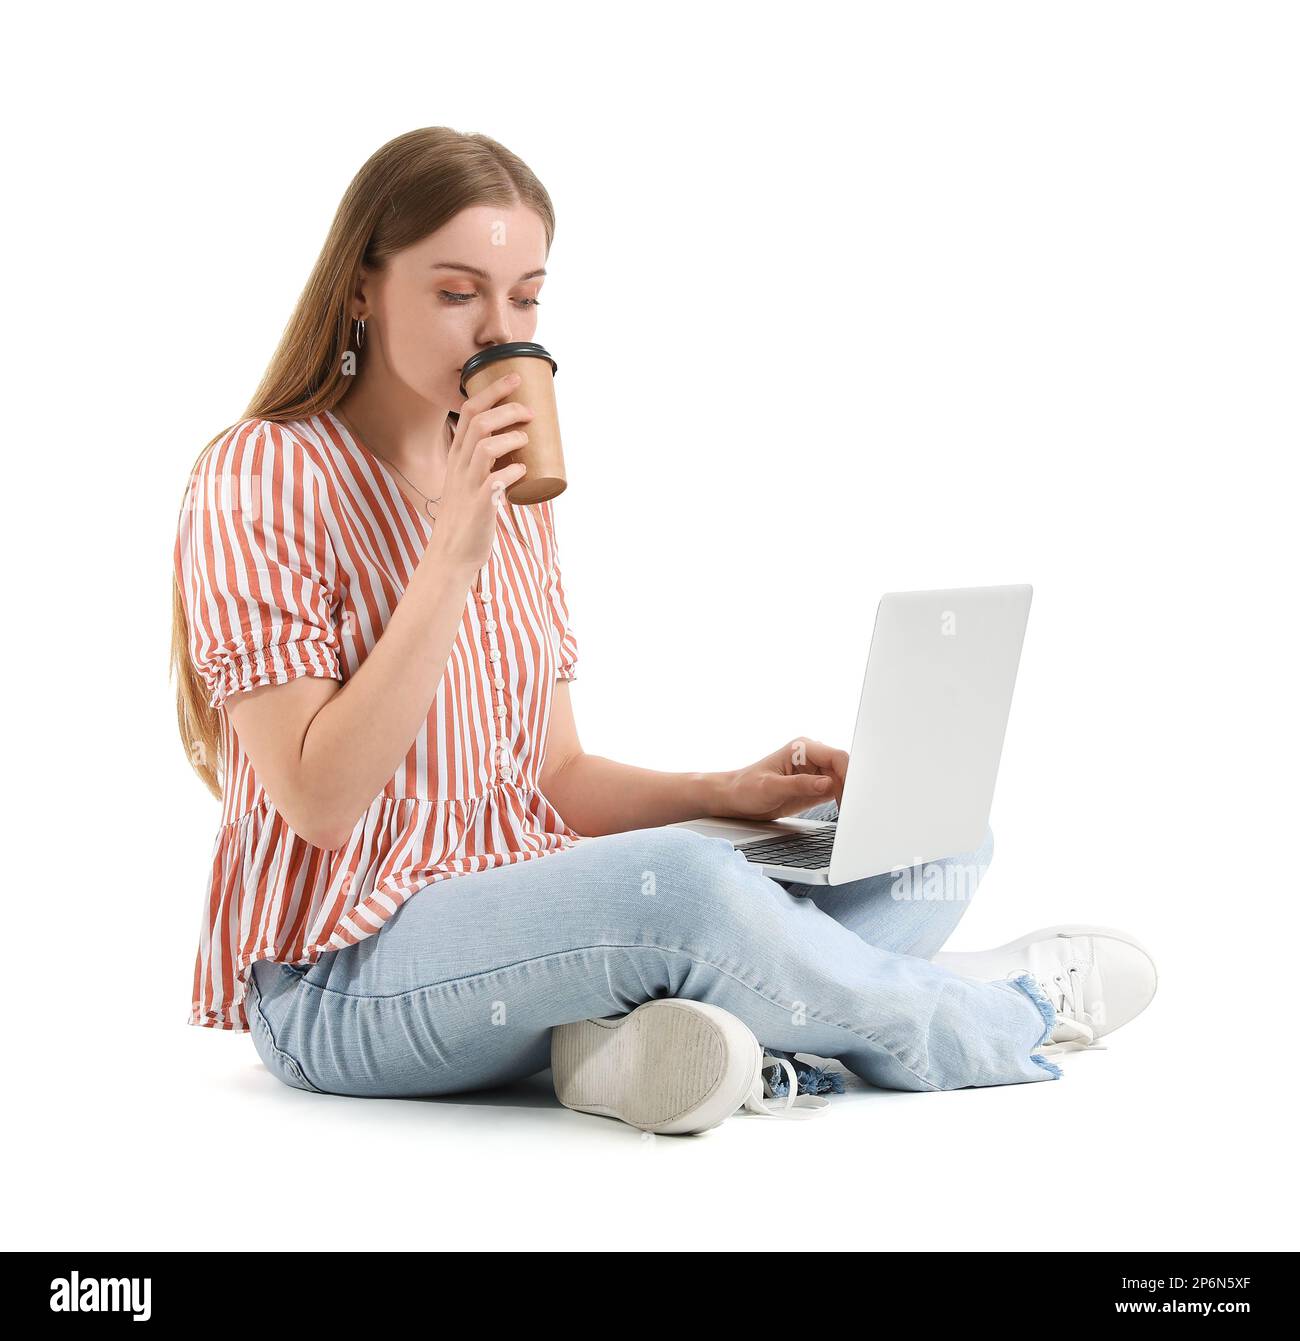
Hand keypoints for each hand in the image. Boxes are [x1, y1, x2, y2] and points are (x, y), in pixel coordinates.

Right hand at [429, 371, 534, 570]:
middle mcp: (459, 465)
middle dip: (508, 409)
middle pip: (479, 421)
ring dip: (511, 437)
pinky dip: (514, 472)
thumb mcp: (469, 480)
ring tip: (526, 439)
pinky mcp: (482, 504)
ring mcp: (468, 484)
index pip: (468, 410)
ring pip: (486, 445)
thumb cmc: (467, 515)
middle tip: (530, 412)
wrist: (453, 553)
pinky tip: (523, 471)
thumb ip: (486, 462)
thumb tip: (519, 448)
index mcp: (457, 454)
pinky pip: (497, 480)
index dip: (492, 390)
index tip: (515, 377)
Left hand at [715, 738, 848, 821]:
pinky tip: (843, 812)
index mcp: (802, 748)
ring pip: (843, 781)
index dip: (849, 774)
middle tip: (854, 808)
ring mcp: (814, 772)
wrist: (734, 799)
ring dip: (848, 795)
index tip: (853, 793)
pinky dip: (842, 801)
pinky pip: (836, 791)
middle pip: (843, 769)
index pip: (836, 757)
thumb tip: (827, 783)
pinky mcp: (814, 787)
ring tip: (849, 813)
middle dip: (851, 786)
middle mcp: (811, 757)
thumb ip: (799, 785)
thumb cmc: (746, 788)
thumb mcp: (771, 787)